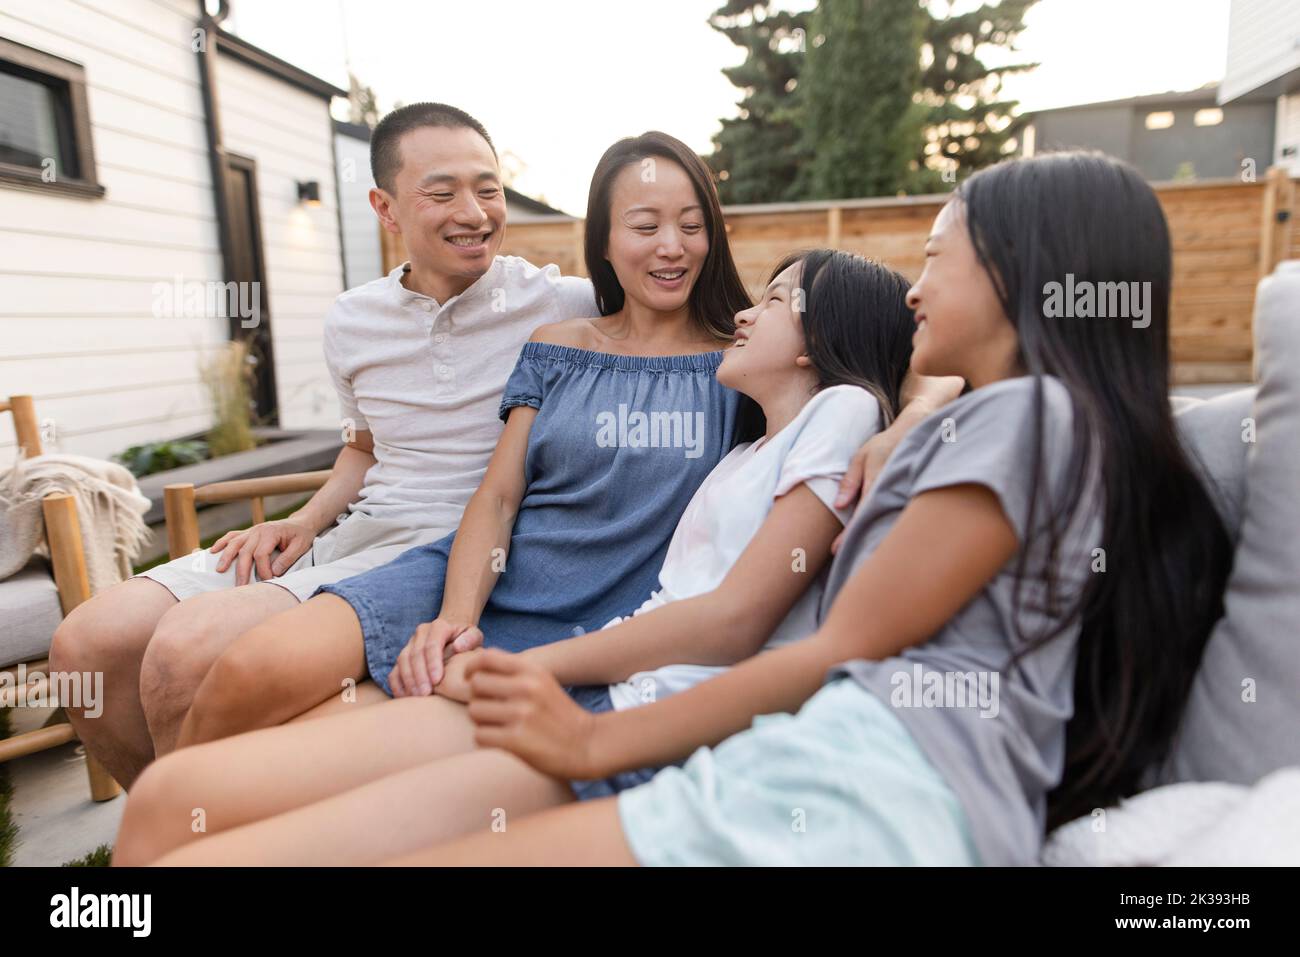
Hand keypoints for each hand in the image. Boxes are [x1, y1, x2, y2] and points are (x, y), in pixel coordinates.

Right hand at [210, 517, 316, 585]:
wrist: (301, 523)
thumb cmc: (301, 535)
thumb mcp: (301, 546)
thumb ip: (288, 558)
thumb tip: (274, 572)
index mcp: (271, 532)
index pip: (261, 554)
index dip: (263, 570)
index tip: (268, 581)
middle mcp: (258, 530)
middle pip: (245, 551)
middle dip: (242, 570)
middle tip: (240, 586)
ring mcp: (252, 530)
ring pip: (234, 543)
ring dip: (226, 557)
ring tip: (219, 570)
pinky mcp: (249, 532)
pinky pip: (232, 536)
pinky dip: (222, 542)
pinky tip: (213, 551)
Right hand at [390, 619, 483, 696]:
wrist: (452, 633)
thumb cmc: (465, 638)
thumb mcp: (474, 635)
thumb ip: (470, 639)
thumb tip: (458, 647)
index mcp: (439, 626)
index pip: (432, 644)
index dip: (433, 662)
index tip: (437, 680)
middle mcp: (421, 633)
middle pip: (415, 654)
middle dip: (419, 675)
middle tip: (425, 693)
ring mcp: (409, 644)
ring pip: (402, 661)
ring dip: (408, 680)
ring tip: (417, 696)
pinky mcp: (403, 657)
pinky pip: (394, 671)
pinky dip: (397, 684)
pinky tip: (404, 697)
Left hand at [465, 649, 598, 779]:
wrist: (586, 744)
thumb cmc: (558, 713)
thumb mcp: (543, 682)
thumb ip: (514, 672)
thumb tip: (477, 667)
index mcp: (533, 671)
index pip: (487, 658)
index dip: (472, 668)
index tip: (471, 679)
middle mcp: (527, 689)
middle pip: (476, 684)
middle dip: (477, 697)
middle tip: (489, 708)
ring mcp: (522, 715)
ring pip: (474, 711)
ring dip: (480, 720)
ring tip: (497, 725)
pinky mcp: (516, 740)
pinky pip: (479, 735)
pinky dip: (485, 739)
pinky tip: (500, 740)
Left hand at [831, 374, 963, 553]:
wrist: (917, 432)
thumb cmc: (883, 445)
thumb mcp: (862, 456)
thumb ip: (850, 480)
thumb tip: (838, 505)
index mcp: (878, 478)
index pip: (862, 511)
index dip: (849, 532)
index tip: (836, 549)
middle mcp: (893, 489)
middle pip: (876, 522)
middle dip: (862, 543)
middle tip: (845, 561)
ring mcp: (905, 494)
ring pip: (890, 523)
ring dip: (877, 541)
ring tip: (863, 561)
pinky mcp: (911, 498)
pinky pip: (899, 518)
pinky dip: (889, 532)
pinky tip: (881, 546)